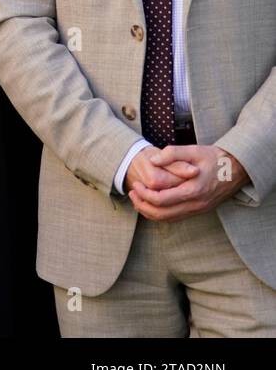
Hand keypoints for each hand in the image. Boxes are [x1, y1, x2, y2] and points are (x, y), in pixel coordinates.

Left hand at [130, 145, 249, 220]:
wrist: (238, 168)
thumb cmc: (215, 158)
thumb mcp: (194, 150)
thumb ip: (172, 153)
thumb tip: (152, 160)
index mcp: (193, 191)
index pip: (161, 200)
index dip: (144, 194)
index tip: (135, 184)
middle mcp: (196, 204)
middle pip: (162, 214)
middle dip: (142, 205)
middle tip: (131, 193)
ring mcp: (198, 209)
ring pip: (168, 219)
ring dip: (149, 211)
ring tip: (137, 198)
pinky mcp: (199, 210)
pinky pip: (175, 217)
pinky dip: (160, 213)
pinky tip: (151, 202)